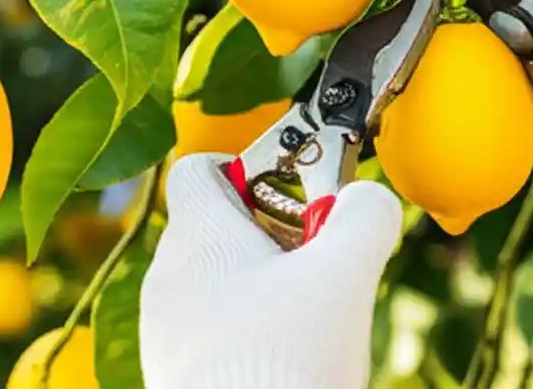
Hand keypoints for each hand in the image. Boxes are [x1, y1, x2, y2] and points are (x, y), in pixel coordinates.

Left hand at [140, 154, 401, 388]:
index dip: (250, 164)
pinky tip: (289, 364)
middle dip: (274, 235)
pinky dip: (251, 334)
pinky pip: (213, 333)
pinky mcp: (174, 377)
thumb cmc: (286, 361)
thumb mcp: (346, 275)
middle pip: (218, 227)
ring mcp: (165, 333)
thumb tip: (367, 198)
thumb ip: (364, 216)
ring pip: (218, 284)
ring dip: (266, 289)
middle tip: (323, 264)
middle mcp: (168, 277)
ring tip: (313, 321)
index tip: (298, 194)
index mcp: (199, 236)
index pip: (199, 168)